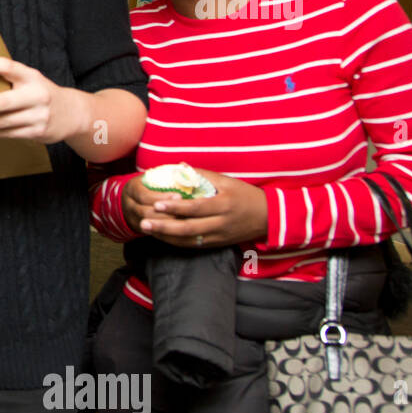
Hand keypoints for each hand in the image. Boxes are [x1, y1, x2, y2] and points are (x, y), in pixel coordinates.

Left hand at [0, 55, 85, 142]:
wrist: (73, 113)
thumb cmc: (41, 92)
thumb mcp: (31, 79)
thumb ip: (9, 78)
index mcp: (32, 77)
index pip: (9, 67)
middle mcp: (36, 96)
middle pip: (3, 102)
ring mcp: (38, 116)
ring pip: (2, 121)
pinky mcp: (36, 132)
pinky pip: (7, 134)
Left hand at [125, 168, 268, 247]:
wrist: (268, 218)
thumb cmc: (244, 195)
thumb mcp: (227, 182)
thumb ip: (202, 176)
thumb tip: (179, 167)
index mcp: (224, 205)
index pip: (196, 208)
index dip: (175, 208)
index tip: (157, 204)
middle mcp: (220, 223)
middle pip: (188, 228)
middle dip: (164, 226)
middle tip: (143, 222)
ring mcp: (218, 236)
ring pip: (188, 240)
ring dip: (165, 236)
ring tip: (146, 229)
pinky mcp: (215, 244)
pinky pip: (192, 245)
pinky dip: (174, 241)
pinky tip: (160, 235)